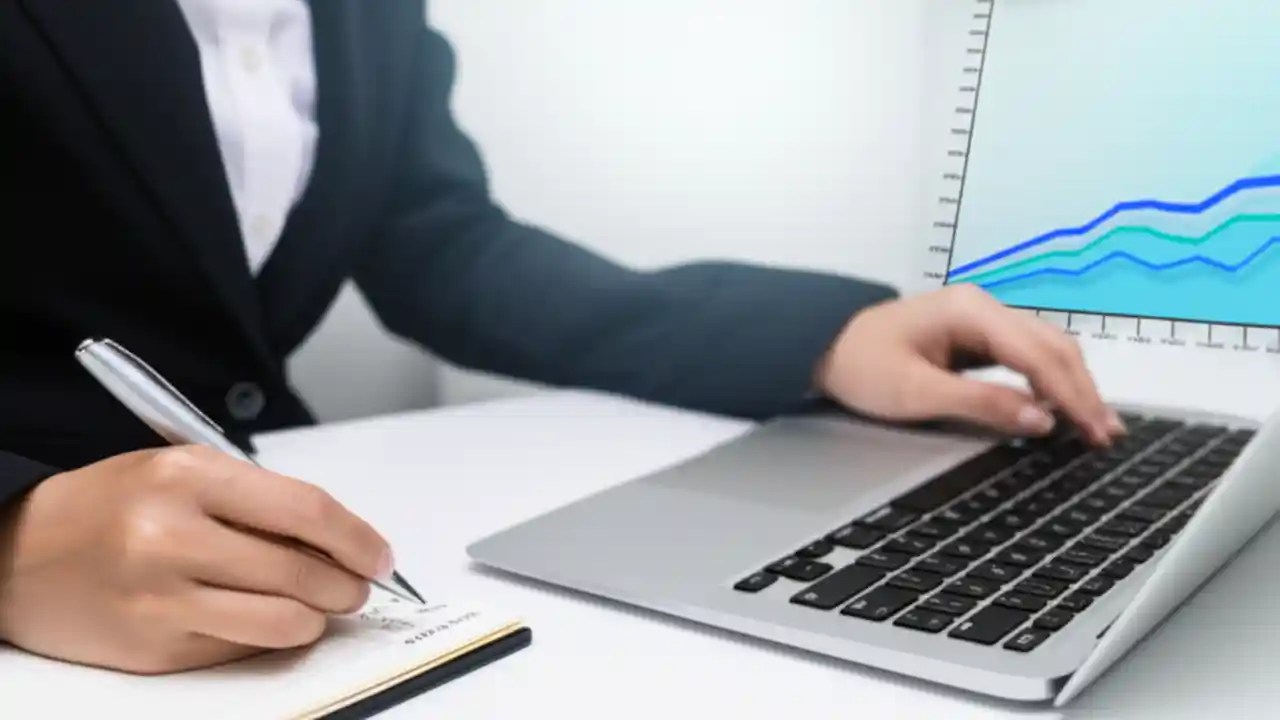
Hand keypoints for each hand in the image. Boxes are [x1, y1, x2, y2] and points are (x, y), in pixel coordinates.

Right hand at [0, 446, 391, 673]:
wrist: (17, 553)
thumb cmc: (112, 505)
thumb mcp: (183, 473)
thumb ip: (260, 502)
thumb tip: (340, 542)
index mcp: (188, 476)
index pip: (306, 510)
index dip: (358, 538)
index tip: (381, 556)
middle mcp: (172, 536)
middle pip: (302, 571)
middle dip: (348, 584)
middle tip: (357, 585)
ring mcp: (161, 598)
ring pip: (284, 621)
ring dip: (317, 617)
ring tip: (316, 605)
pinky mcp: (154, 648)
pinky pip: (243, 648)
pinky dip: (268, 635)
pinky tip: (262, 618)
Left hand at [815, 285, 1123, 444]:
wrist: (823, 347)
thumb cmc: (860, 364)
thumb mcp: (916, 392)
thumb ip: (981, 404)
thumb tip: (1039, 420)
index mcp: (969, 310)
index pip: (1037, 354)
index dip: (1070, 395)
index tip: (1093, 429)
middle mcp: (982, 308)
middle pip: (1051, 347)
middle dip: (1082, 391)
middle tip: (1106, 434)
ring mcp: (980, 320)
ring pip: (1045, 349)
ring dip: (1071, 385)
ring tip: (1095, 426)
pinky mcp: (975, 336)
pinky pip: (1026, 356)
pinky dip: (1049, 381)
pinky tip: (1062, 408)